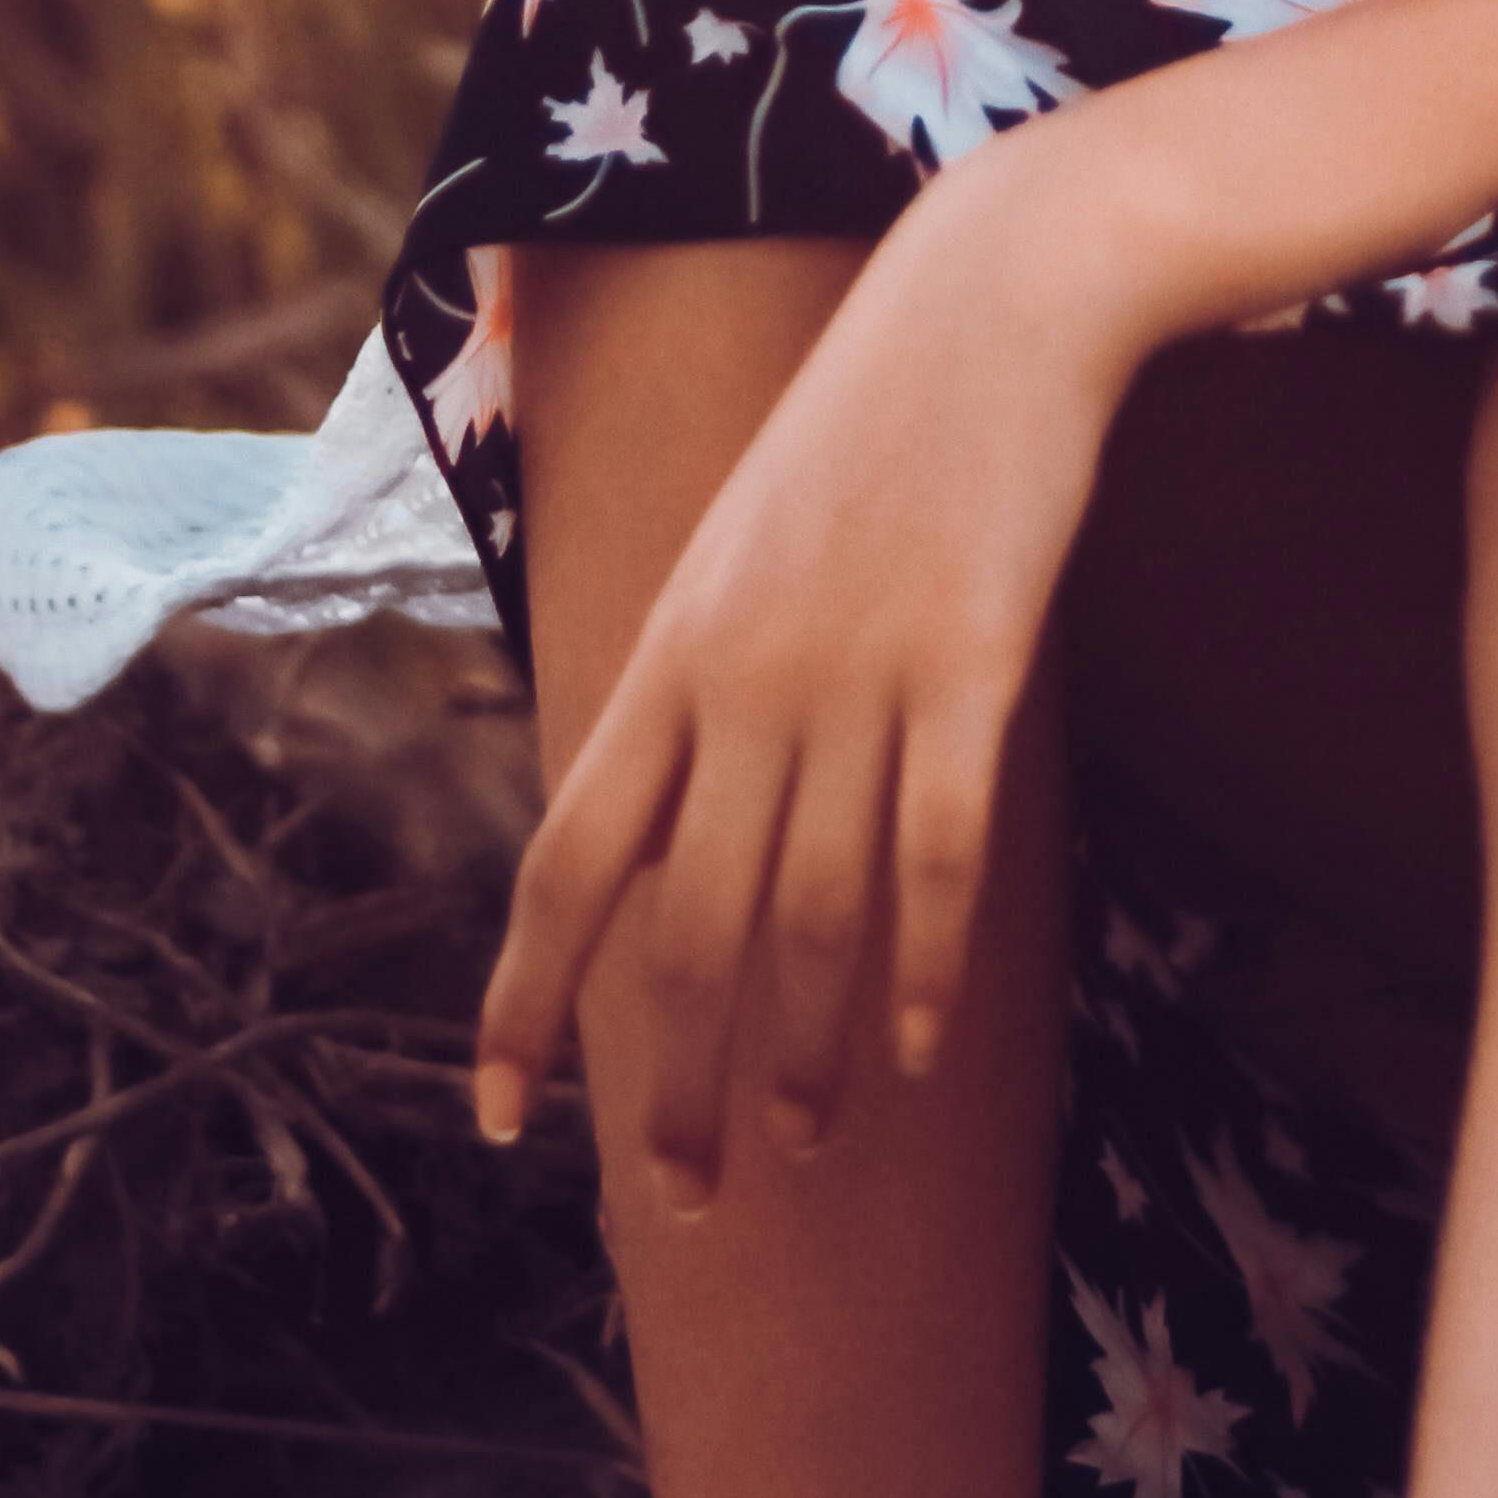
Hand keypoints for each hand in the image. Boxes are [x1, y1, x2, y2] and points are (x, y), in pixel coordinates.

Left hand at [468, 134, 1146, 1207]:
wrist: (991, 296)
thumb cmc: (870, 422)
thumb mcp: (742, 541)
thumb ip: (701, 674)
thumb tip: (659, 814)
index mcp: (672, 648)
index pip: (568, 861)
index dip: (527, 1000)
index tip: (507, 1120)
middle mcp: (745, 677)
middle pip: (685, 928)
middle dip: (669, 1082)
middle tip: (679, 1201)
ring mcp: (857, 673)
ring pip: (808, 915)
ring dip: (792, 1055)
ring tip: (793, 1148)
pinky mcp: (970, 665)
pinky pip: (935, 856)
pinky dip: (918, 970)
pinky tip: (912, 1052)